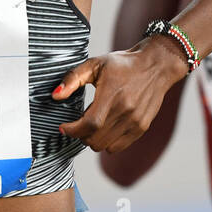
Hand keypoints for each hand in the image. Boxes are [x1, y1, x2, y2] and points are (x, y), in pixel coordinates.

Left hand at [52, 39, 189, 152]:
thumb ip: (73, 79)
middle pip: (95, 139)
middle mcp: (126, 110)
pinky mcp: (141, 127)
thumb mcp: (95, 64)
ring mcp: (135, 121)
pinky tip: (105, 128)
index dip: (72, 130)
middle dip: (80, 134)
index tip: (64, 127)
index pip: (89, 124)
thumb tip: (55, 96)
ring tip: (93, 124)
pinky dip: (107, 142)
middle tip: (78, 123)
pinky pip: (117, 147)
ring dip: (93, 140)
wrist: (156, 66)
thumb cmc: (123, 64)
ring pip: (104, 146)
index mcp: (112, 93)